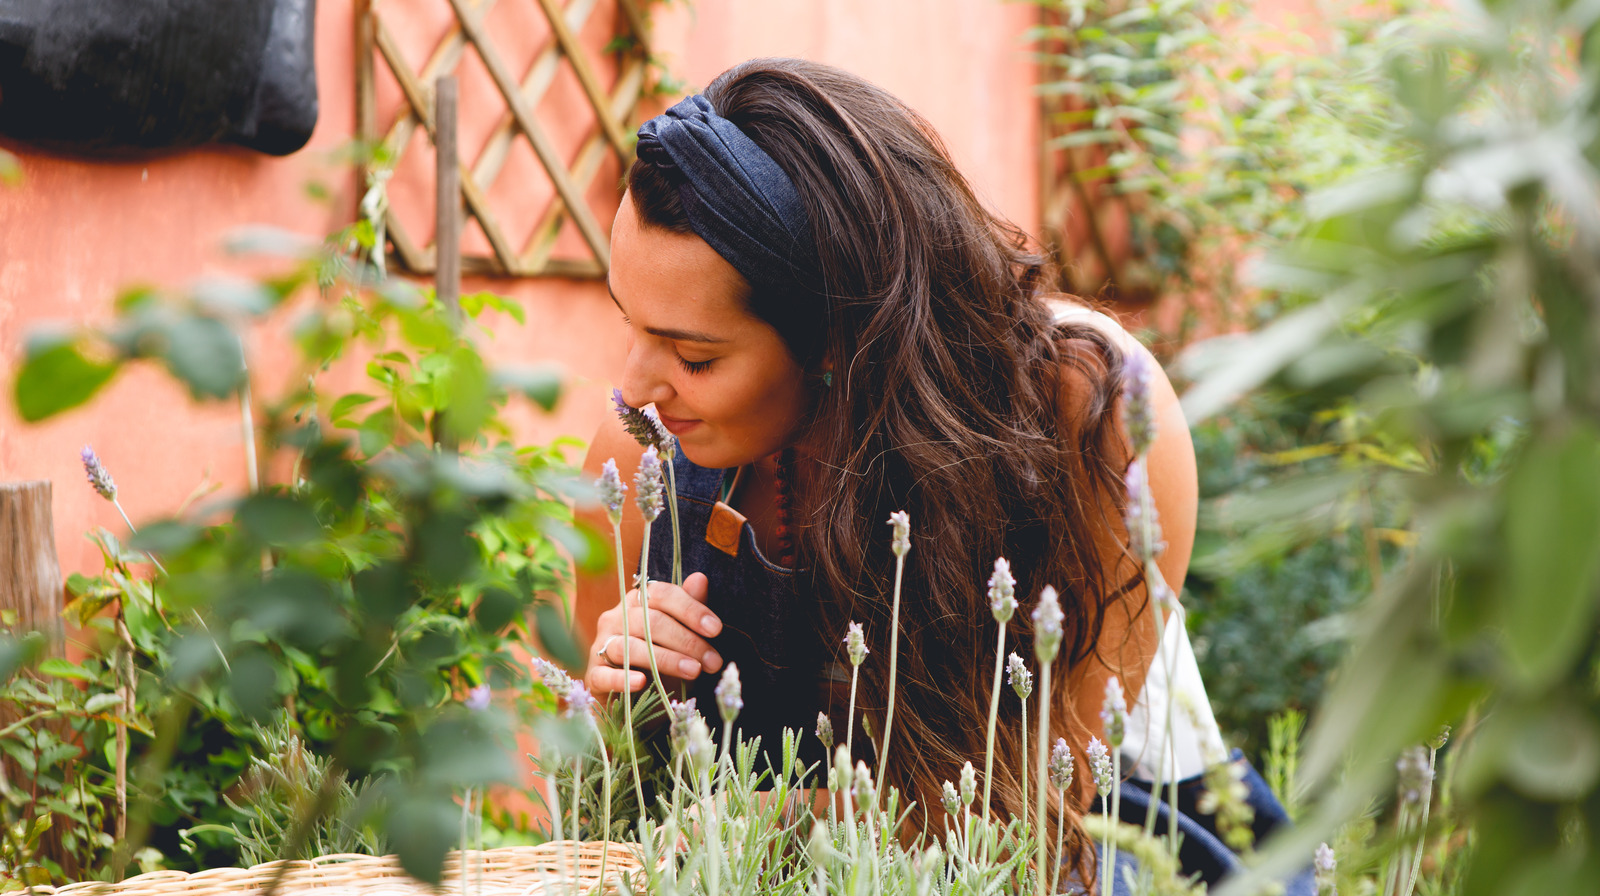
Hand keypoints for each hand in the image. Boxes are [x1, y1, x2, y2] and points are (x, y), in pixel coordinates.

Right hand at [586, 571, 722, 695]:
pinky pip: (604, 674)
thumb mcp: (680, 637)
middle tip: (713, 661)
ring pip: (630, 646)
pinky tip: (641, 682)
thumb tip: (699, 579)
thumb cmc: (660, 662)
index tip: (716, 629)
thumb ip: (688, 609)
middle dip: (687, 640)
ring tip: (693, 671)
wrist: (633, 700)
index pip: (662, 594)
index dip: (690, 609)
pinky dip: (622, 678)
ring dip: (665, 658)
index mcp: (637, 602)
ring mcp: (601, 645)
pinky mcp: (593, 674)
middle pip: (650, 621)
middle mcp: (616, 618)